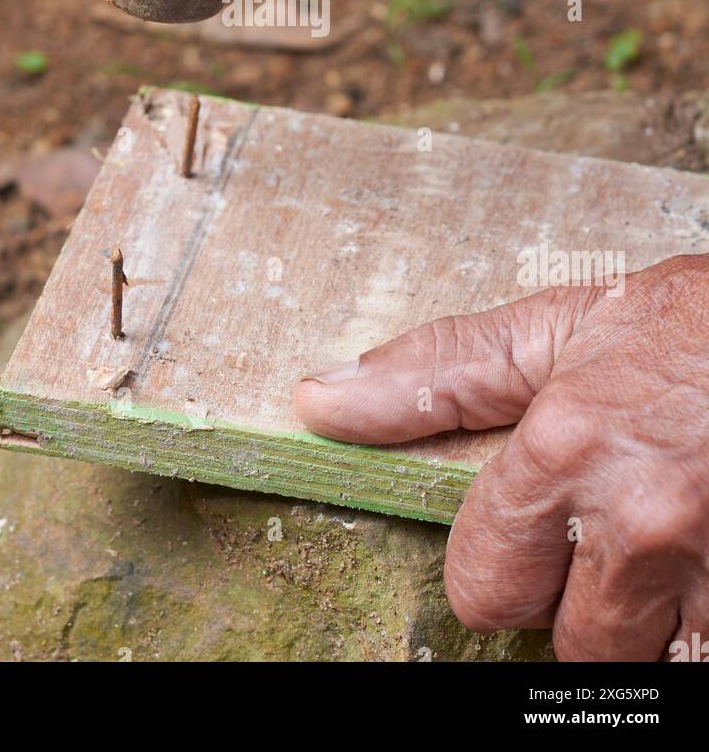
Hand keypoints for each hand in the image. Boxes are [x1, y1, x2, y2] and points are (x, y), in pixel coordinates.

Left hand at [294, 253, 708, 661]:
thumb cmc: (695, 325)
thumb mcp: (565, 324)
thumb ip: (445, 371)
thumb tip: (319, 399)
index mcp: (566, 450)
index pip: (482, 586)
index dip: (500, 568)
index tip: (532, 539)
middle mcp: (638, 522)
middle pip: (570, 647)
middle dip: (581, 606)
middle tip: (613, 540)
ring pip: (649, 664)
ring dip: (654, 625)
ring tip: (669, 549)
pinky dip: (704, 619)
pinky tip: (705, 558)